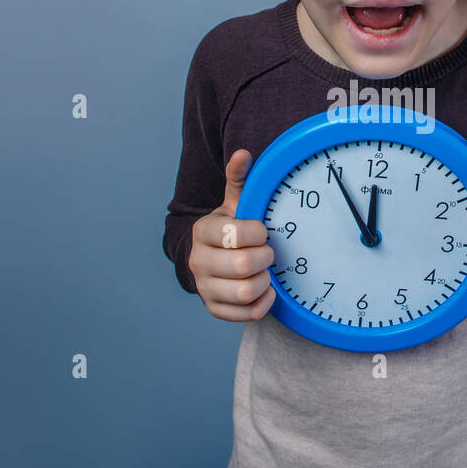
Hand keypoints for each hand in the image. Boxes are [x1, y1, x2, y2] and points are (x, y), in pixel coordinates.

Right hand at [188, 149, 276, 320]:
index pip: (235, 235)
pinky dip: (262, 303)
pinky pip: (246, 313)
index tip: (262, 231)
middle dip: (265, 258)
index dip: (258, 233)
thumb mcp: (235, 203)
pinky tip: (264, 289)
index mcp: (203, 231)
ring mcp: (204, 287)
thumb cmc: (231, 227)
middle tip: (268, 252)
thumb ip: (239, 179)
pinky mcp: (214, 308)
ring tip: (265, 270)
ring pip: (245, 292)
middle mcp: (198, 260)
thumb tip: (242, 153)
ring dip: (264, 281)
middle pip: (243, 266)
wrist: (214, 257)